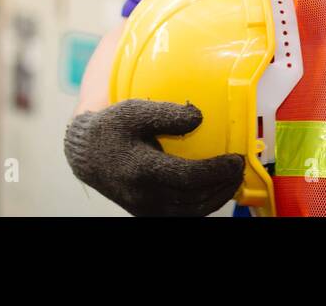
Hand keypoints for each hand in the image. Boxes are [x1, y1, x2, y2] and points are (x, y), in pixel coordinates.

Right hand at [64, 99, 244, 216]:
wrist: (85, 155)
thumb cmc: (112, 128)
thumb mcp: (134, 111)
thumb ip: (166, 113)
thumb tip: (199, 117)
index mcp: (142, 168)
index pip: (189, 176)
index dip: (217, 170)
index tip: (236, 159)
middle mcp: (145, 194)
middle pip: (195, 198)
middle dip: (223, 184)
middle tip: (239, 168)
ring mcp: (146, 208)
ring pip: (191, 211)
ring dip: (216, 197)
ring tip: (232, 179)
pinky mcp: (146, 213)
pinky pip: (182, 214)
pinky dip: (202, 204)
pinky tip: (214, 190)